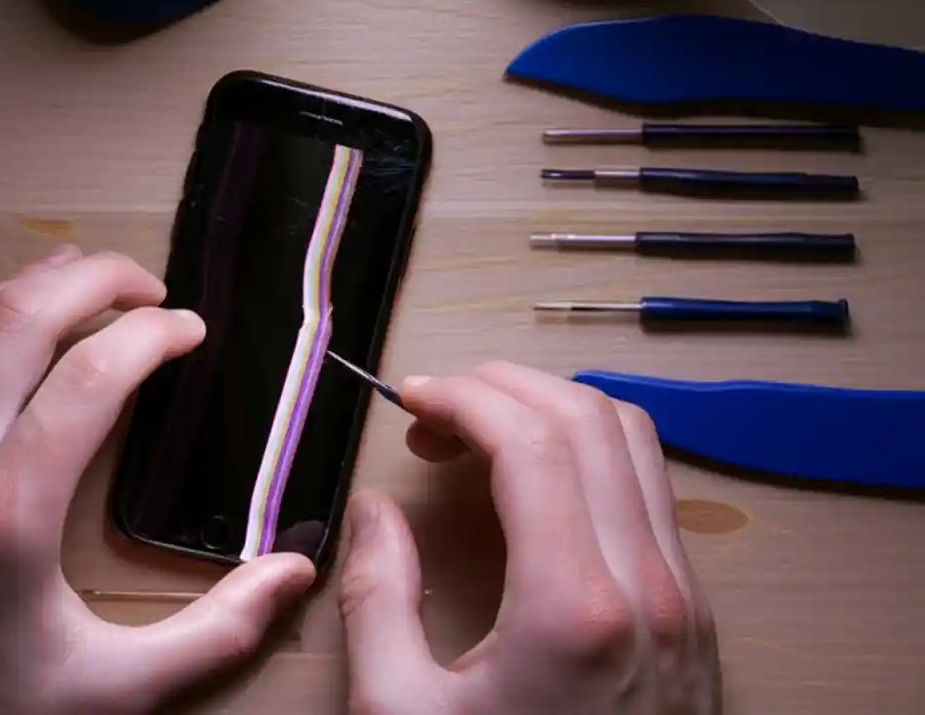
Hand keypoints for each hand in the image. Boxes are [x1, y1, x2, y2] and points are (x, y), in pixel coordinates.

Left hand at [0, 247, 315, 714]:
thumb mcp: (108, 691)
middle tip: (149, 286)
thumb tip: (292, 575)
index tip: (190, 332)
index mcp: (5, 516)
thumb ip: (214, 634)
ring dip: (35, 289)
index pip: (88, 375)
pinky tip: (21, 345)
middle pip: (19, 317)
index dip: (152, 335)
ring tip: (91, 283)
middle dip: (95, 279)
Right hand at [339, 362, 718, 713]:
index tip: (411, 399)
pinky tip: (532, 486)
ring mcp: (685, 600)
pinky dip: (589, 458)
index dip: (463, 398)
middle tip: (436, 409)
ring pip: (635, 444)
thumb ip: (378, 597)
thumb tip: (375, 512)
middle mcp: (649, 587)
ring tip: (478, 438)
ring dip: (551, 414)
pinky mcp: (695, 616)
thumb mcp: (401, 713)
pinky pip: (650, 493)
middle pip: (589, 418)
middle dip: (504, 388)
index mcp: (574, 606)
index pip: (531, 438)